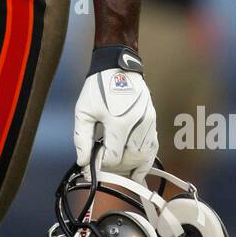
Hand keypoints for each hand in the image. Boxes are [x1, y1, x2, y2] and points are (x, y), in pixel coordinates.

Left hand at [74, 67, 157, 182]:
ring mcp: (148, 123)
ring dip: (132, 165)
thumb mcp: (84, 111)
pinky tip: (138, 168)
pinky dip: (146, 159)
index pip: (114, 157)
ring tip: (120, 170)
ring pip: (144, 155)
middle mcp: (138, 125)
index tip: (93, 164)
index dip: (102, 164)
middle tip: (104, 166)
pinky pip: (153, 146)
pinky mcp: (153, 120)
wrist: (117, 67)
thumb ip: (82, 138)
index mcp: (119, 123)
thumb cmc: (99, 87)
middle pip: (130, 159)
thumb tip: (84, 161)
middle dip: (117, 167)